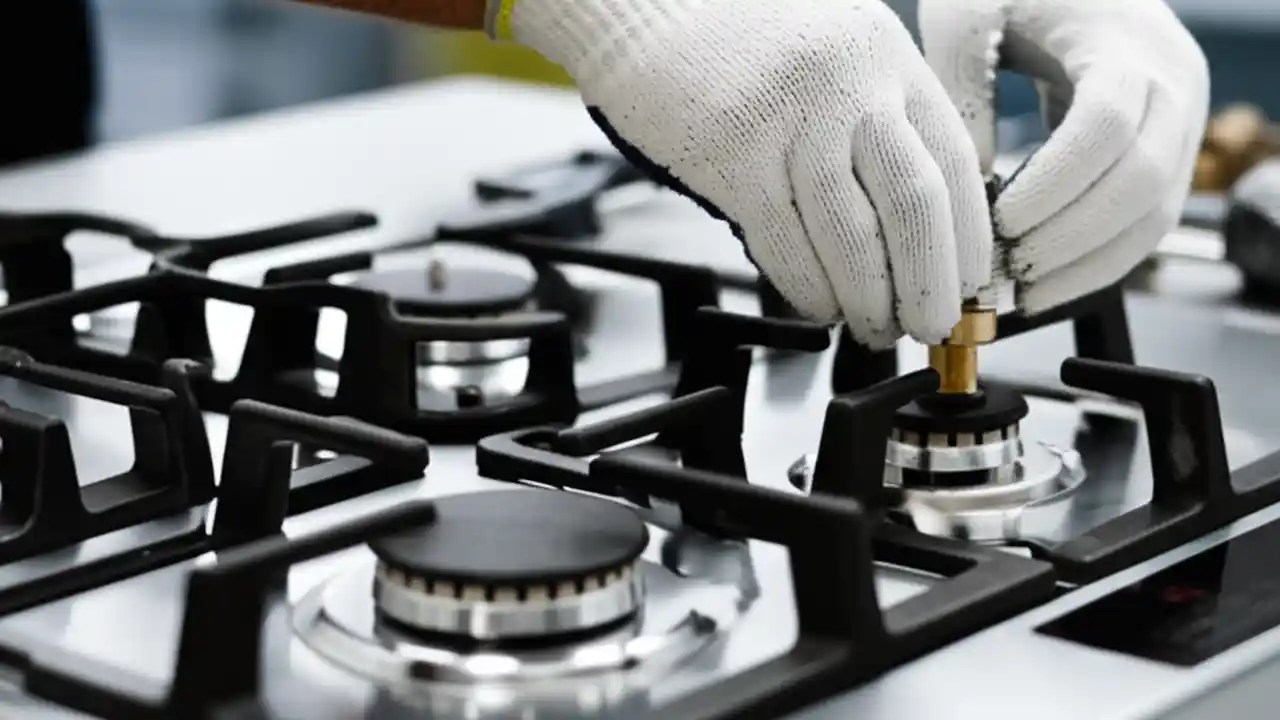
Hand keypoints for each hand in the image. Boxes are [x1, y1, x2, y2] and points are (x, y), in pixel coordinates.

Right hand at [503, 0, 992, 347]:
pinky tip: (820, 305)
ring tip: (874, 327)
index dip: (969, 239)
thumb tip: (917, 221)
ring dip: (871, 300)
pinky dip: (810, 289)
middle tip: (930, 326)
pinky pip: (785, 244)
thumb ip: (878, 117)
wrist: (643, 3)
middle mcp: (847, 86)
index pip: (954, 164)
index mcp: (886, 57)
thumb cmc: (737, 38)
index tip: (968, 286)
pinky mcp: (732, 157)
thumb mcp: (836, 52)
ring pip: (853, 236)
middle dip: (931, 285)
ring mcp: (788, 121)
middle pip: (916, 205)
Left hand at [921, 0, 1210, 313]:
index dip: (1053, 184)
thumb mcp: (969, 13)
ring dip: (1087, 264)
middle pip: (1141, 179)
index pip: (1104, 124)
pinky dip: (1101, 263)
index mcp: (1122, 42)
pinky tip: (1047, 285)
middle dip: (1069, 238)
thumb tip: (966, 182)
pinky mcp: (1173, 155)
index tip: (999, 222)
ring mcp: (1184, 121)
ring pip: (1156, 214)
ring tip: (1021, 291)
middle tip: (1004, 269)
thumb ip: (961, 82)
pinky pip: (1149, 224)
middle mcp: (1172, 83)